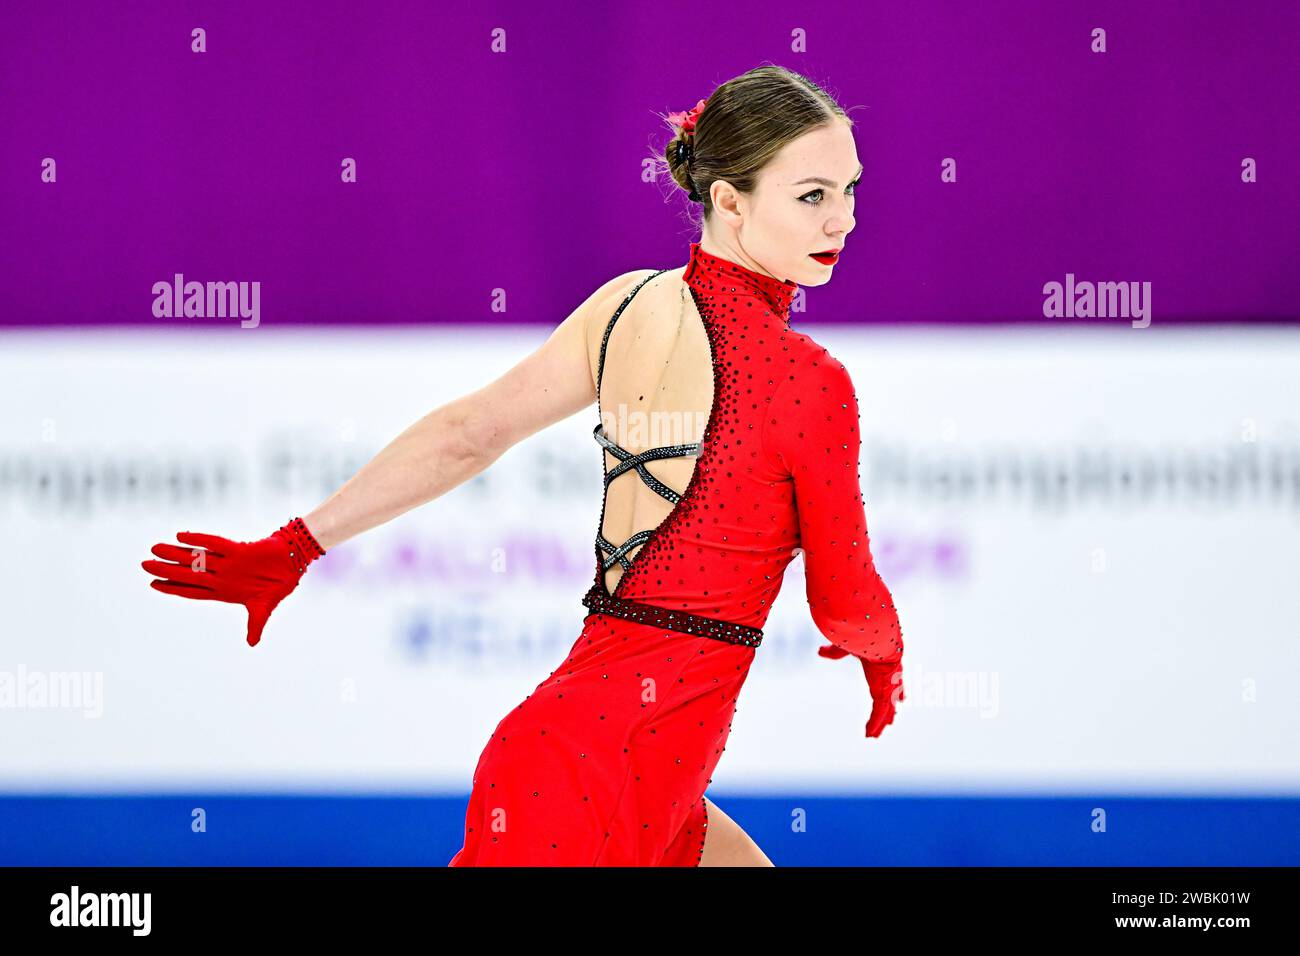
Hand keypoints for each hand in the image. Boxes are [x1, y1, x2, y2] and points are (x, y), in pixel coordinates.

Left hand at [141, 517, 325, 646]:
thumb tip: (253, 644)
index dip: (173, 588)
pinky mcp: (239, 549)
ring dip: (176, 553)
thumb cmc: (277, 586)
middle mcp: (221, 576)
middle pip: (188, 573)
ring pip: (196, 557)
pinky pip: (215, 543)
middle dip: (166, 569)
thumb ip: (256, 624)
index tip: (153, 584)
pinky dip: (199, 539)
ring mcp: (228, 562)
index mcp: (223, 591)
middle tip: (144, 564)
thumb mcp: (264, 608)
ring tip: (155, 548)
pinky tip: (181, 535)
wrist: (293, 564)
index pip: (192, 591)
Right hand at [817, 644, 904, 737]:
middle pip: (891, 700)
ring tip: (875, 735)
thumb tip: (819, 651)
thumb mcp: (846, 648)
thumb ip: (834, 652)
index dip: (895, 691)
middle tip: (891, 722)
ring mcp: (888, 689)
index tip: (901, 699)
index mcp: (883, 668)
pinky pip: (879, 714)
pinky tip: (870, 735)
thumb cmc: (865, 639)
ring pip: (886, 711)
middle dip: (890, 711)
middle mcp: (889, 680)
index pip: (891, 683)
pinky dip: (874, 725)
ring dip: (881, 723)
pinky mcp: (884, 695)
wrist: (878, 639)